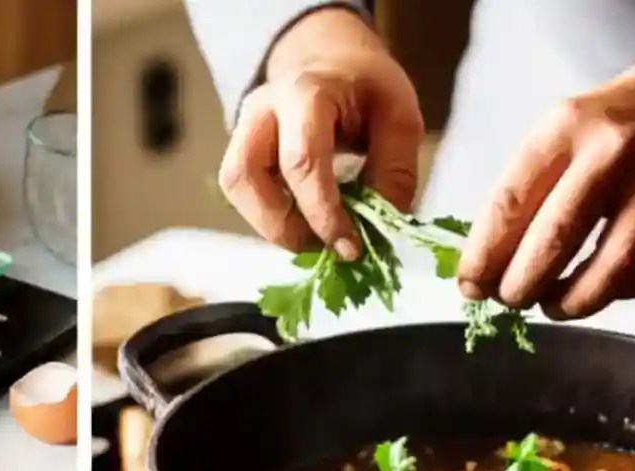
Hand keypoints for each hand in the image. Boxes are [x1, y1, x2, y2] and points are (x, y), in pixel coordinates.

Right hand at [219, 7, 423, 259]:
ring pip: (235, 187)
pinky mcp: (239, 149)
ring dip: (270, 225)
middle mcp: (262, 108)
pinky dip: (271, 217)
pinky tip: (303, 223)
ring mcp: (242, 127)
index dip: (323, 212)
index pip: (301, 161)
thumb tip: (382, 227)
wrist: (331, 60)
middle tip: (324, 246)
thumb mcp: (399, 117)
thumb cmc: (366, 88)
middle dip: (283, 225)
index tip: (350, 246)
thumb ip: (394, 170)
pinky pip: (243, 192)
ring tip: (313, 238)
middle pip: (245, 175)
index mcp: (306, 92)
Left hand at [457, 76, 634, 318]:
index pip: (511, 203)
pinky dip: (615, 294)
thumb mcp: (549, 138)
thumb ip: (517, 197)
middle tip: (507, 299)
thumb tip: (483, 269)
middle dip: (522, 284)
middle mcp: (612, 153)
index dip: (484, 255)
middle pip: (556, 238)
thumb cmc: (596, 132)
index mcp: (563, 129)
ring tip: (549, 305)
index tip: (470, 286)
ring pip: (611, 267)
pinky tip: (593, 291)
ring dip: (571, 301)